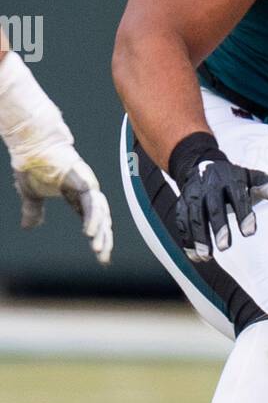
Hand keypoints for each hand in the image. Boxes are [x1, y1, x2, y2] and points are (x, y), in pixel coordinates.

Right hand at [14, 148, 112, 264]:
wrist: (32, 144)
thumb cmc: (33, 164)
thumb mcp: (31, 194)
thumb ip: (33, 210)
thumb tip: (28, 227)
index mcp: (77, 196)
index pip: (92, 220)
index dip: (98, 236)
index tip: (100, 255)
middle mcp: (87, 191)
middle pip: (102, 219)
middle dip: (104, 239)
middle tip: (104, 258)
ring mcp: (88, 185)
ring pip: (100, 213)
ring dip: (100, 232)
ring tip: (99, 250)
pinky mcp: (85, 180)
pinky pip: (91, 203)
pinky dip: (93, 219)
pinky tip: (90, 234)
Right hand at [170, 132, 267, 261]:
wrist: (202, 163)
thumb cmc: (234, 178)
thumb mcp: (253, 177)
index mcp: (231, 178)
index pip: (238, 196)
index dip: (243, 214)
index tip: (249, 233)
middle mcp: (210, 185)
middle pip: (213, 207)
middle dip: (218, 227)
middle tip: (225, 247)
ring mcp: (194, 194)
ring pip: (194, 216)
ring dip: (199, 237)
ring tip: (206, 257)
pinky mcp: (182, 203)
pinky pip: (181, 221)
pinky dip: (186, 239)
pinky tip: (194, 256)